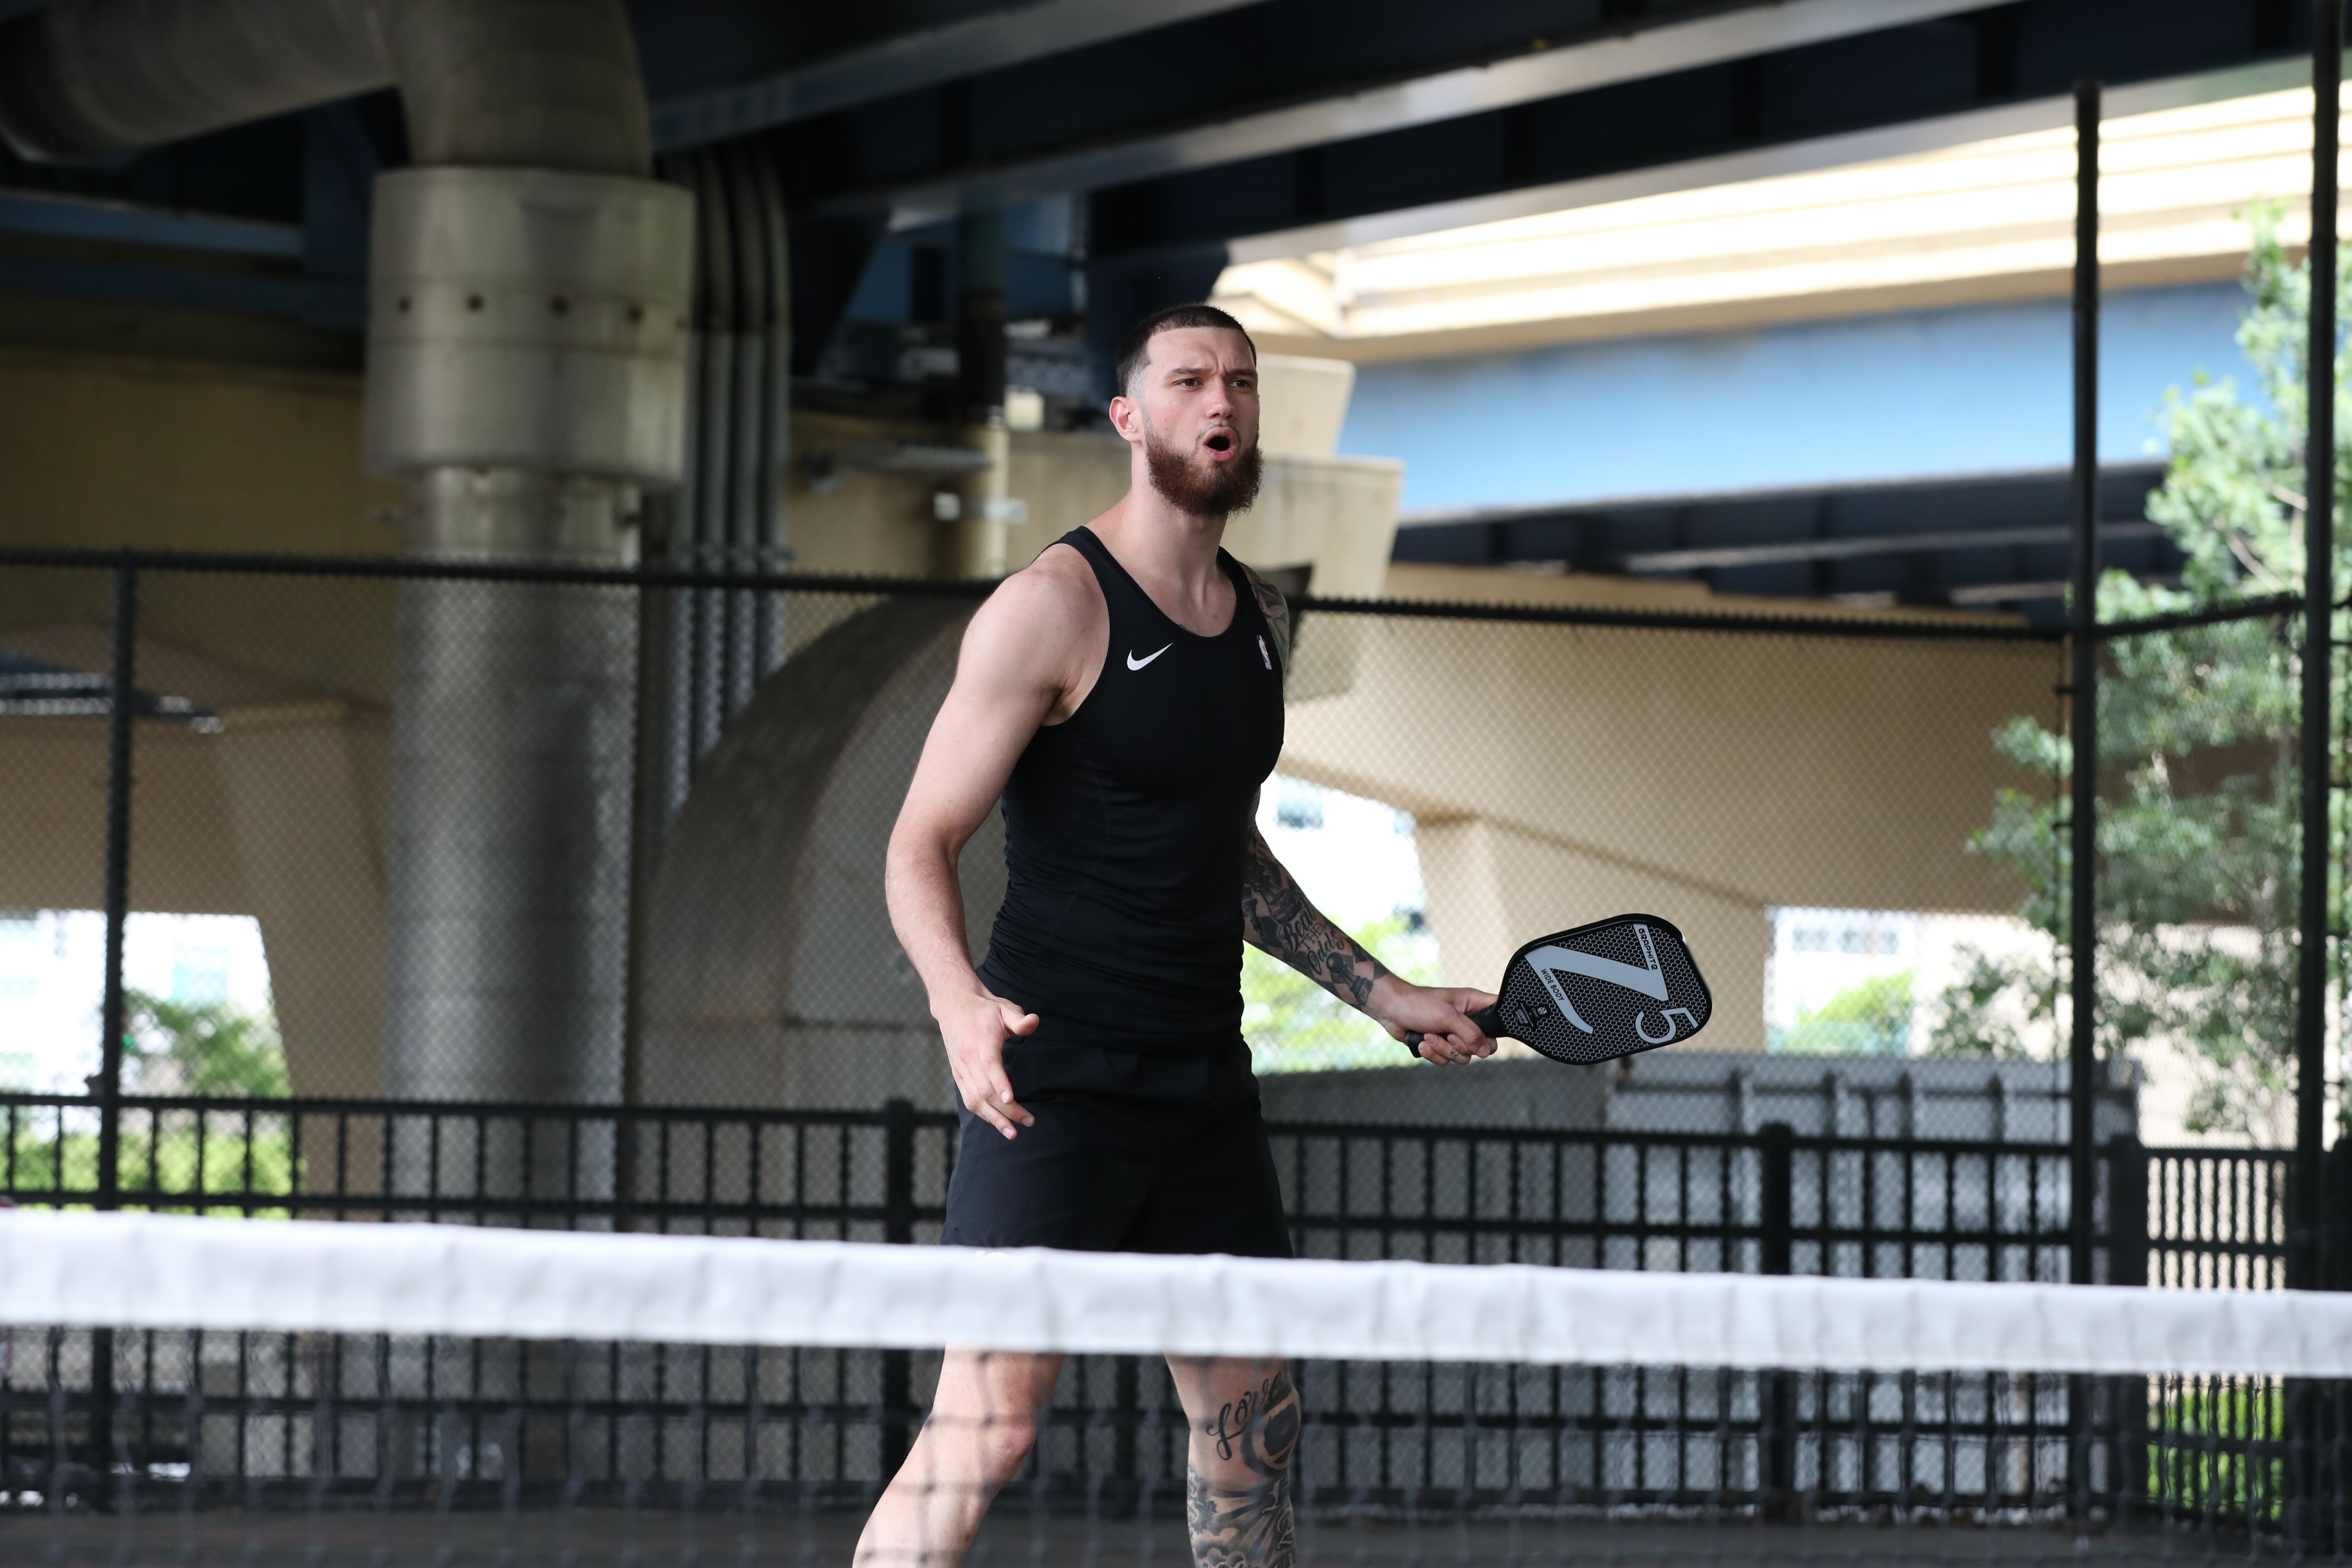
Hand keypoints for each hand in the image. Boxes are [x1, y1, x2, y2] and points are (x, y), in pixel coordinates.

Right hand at [937, 987, 1039, 1137]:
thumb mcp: (1004, 1008)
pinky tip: (998, 1122)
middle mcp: (968, 1058)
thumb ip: (1020, 1019)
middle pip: (984, 1090)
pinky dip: (983, 1114)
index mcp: (981, 1041)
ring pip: (974, 1100)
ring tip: (1012, 1133)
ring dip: (993, 1119)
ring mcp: (961, 1069)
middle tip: (1028, 1122)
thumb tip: (1034, 1021)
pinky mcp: (958, 1076)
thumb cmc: (985, 1009)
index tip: (1010, 1100)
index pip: (989, 1066)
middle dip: (1006, 1111)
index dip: (999, 1083)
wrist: (953, 1006)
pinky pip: (968, 1100)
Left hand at [1368, 975, 1496, 1065]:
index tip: (1481, 1035)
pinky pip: (1446, 1061)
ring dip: (1443, 1050)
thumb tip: (1485, 1050)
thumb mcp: (1447, 1016)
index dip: (1496, 1029)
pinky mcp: (1441, 1046)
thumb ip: (1470, 1033)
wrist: (1391, 1011)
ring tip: (1429, 1036)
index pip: (1499, 1017)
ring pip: (1463, 1056)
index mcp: (1473, 1005)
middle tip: (1449, 1035)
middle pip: (1482, 1046)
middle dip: (1462, 1046)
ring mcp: (1454, 1034)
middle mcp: (1467, 1021)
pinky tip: (1422, 1042)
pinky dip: (1433, 1054)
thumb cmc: (1418, 1004)